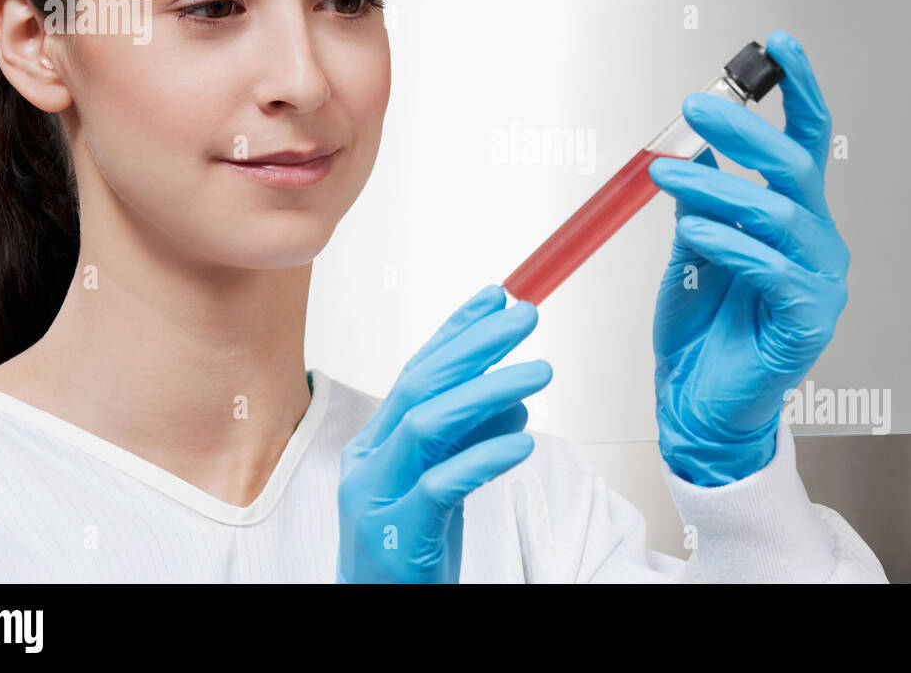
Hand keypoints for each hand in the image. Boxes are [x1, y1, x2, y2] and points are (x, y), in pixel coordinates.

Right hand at [336, 284, 550, 581]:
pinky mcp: (399, 533)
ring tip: (540, 372)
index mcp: (377, 442)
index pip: (417, 371)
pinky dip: (484, 457)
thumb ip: (467, 440)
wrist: (378, 612)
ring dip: (489, 392)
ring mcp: (378, 496)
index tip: (496, 296)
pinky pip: (442, 485)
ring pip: (429, 426)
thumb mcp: (442, 484)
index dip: (457, 330)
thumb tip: (514, 400)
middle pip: (421, 386)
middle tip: (526, 316)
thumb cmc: (412, 546)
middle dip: (476, 345)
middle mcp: (370, 460)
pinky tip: (522, 442)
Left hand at [646, 30, 848, 485]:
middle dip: (744, 130)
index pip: (807, 142)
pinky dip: (730, 243)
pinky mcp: (809, 321)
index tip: (778, 43)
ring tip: (665, 173)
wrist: (696, 400)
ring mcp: (820, 282)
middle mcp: (816, 242)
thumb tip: (689, 152)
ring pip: (778, 213)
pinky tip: (695, 231)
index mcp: (794, 219)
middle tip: (692, 108)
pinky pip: (772, 268)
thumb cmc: (700, 329)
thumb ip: (700, 202)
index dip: (798, 90)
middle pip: (796, 167)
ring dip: (717, 186)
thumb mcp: (690, 248)